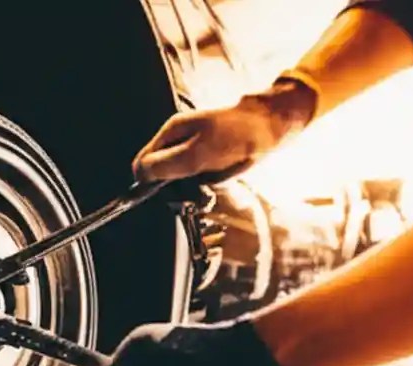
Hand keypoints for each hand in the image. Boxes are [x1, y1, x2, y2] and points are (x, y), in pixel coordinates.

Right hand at [132, 80, 314, 182]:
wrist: (271, 127)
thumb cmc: (237, 135)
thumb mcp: (198, 152)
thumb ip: (167, 164)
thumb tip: (141, 174)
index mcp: (171, 133)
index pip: (143, 162)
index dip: (150, 181)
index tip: (167, 192)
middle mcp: (178, 142)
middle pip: (160, 174)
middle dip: (174, 188)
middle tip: (193, 189)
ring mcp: (193, 151)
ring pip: (179, 181)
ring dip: (192, 190)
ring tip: (209, 186)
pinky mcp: (208, 161)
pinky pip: (197, 181)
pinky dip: (206, 186)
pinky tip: (218, 182)